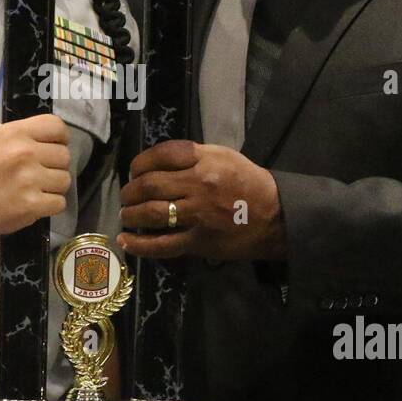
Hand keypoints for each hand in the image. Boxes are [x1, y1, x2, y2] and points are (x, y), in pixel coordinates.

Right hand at [0, 114, 70, 235]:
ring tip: (36, 189)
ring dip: (53, 186)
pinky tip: (34, 203)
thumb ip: (14, 134)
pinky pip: (58, 203)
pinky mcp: (30, 206)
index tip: (55, 147)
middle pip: (64, 156)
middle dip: (55, 164)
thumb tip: (38, 138)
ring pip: (64, 181)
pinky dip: (49, 205)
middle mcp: (26, 154)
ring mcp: (30, 181)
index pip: (56, 126)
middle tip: (41, 173)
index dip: (60, 138)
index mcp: (15, 133)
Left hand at [117, 139, 286, 260]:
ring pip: (151, 213)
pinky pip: (163, 244)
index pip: (161, 155)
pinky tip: (126, 241)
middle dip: (130, 191)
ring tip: (126, 215)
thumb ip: (191, 156)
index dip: (139, 164)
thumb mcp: (223, 156)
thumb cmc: (247, 182)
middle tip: (126, 196)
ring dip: (131, 214)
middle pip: (150, 185)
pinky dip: (140, 245)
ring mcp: (198, 214)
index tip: (134, 172)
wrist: (275, 215)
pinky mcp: (200, 241)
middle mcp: (199, 184)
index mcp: (204, 160)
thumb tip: (157, 163)